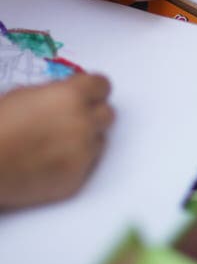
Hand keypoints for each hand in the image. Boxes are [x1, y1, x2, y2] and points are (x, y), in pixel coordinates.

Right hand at [0, 74, 113, 208]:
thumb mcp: (21, 95)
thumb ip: (54, 93)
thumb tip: (70, 95)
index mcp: (71, 96)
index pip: (102, 86)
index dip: (93, 91)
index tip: (87, 96)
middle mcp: (84, 122)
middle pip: (107, 113)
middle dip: (93, 114)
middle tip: (73, 120)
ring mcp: (83, 152)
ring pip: (100, 140)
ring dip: (86, 139)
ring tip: (56, 143)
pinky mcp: (78, 177)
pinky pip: (87, 164)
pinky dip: (75, 161)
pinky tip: (51, 161)